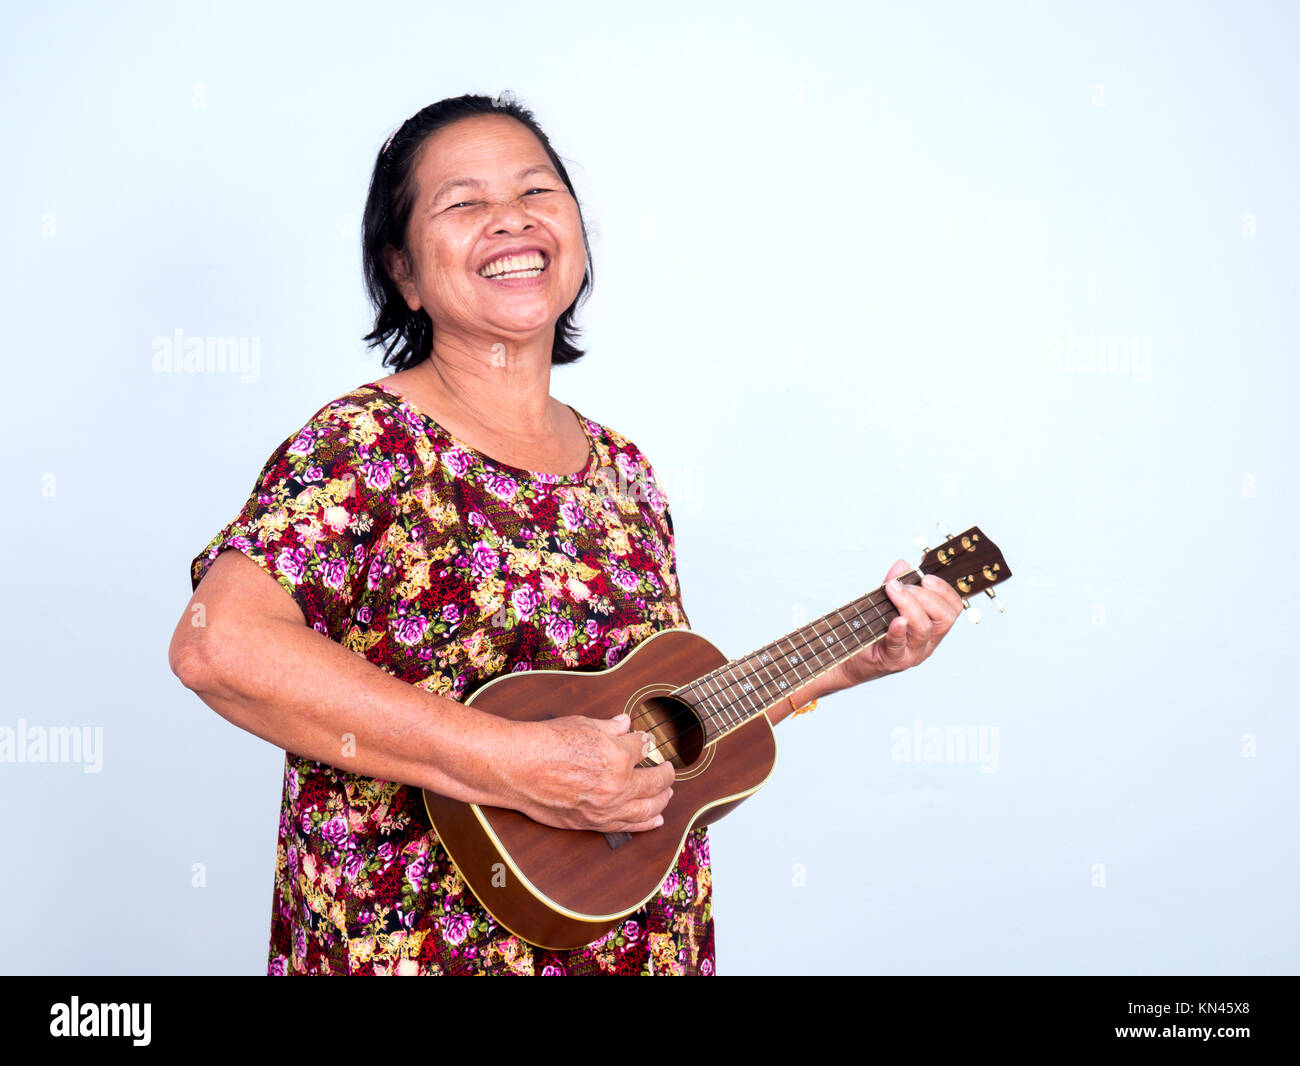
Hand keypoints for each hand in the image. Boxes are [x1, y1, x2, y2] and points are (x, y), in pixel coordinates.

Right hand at [509, 713, 675, 832]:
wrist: (518, 768)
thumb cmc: (546, 743)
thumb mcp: (584, 724)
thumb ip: (610, 726)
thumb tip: (624, 724)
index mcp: (618, 756)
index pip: (643, 747)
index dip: (645, 741)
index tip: (645, 740)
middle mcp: (617, 786)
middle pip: (655, 782)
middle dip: (666, 775)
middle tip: (669, 770)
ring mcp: (606, 808)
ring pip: (647, 809)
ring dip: (662, 801)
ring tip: (668, 795)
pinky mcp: (593, 823)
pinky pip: (627, 826)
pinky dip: (645, 824)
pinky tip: (655, 821)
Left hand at [839, 559, 963, 685]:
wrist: (852, 659)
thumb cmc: (873, 631)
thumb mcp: (886, 604)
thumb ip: (895, 585)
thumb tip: (902, 565)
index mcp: (932, 627)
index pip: (953, 609)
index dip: (944, 591)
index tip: (926, 578)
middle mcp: (927, 642)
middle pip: (944, 618)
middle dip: (927, 596)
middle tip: (905, 586)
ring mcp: (912, 653)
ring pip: (924, 629)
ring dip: (910, 604)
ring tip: (893, 590)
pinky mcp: (893, 660)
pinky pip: (899, 645)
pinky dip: (898, 630)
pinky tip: (896, 620)